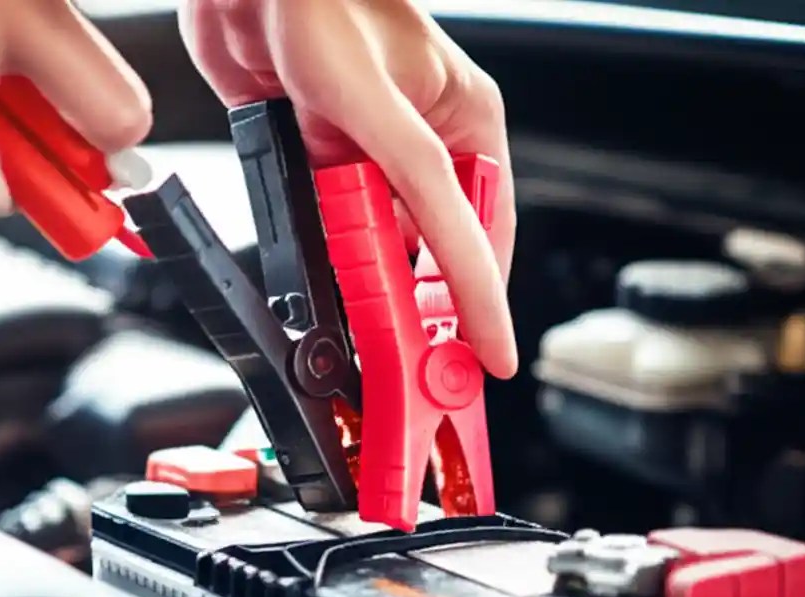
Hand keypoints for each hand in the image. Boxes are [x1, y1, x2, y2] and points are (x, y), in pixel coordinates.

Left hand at [180, 0, 517, 377]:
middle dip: (425, 297)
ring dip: (374, 277)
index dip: (486, 298)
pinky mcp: (315, 150)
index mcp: (464, 120)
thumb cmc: (325, 1)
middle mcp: (419, 138)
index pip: (485, 229)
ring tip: (374, 322)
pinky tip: (327, 273)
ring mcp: (366, 148)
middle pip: (434, 242)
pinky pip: (329, 221)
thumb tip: (447, 252)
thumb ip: (420, 185)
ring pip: (380, 237)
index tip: (489, 352)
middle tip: (419, 353)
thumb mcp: (386, 107)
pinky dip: (329, 250)